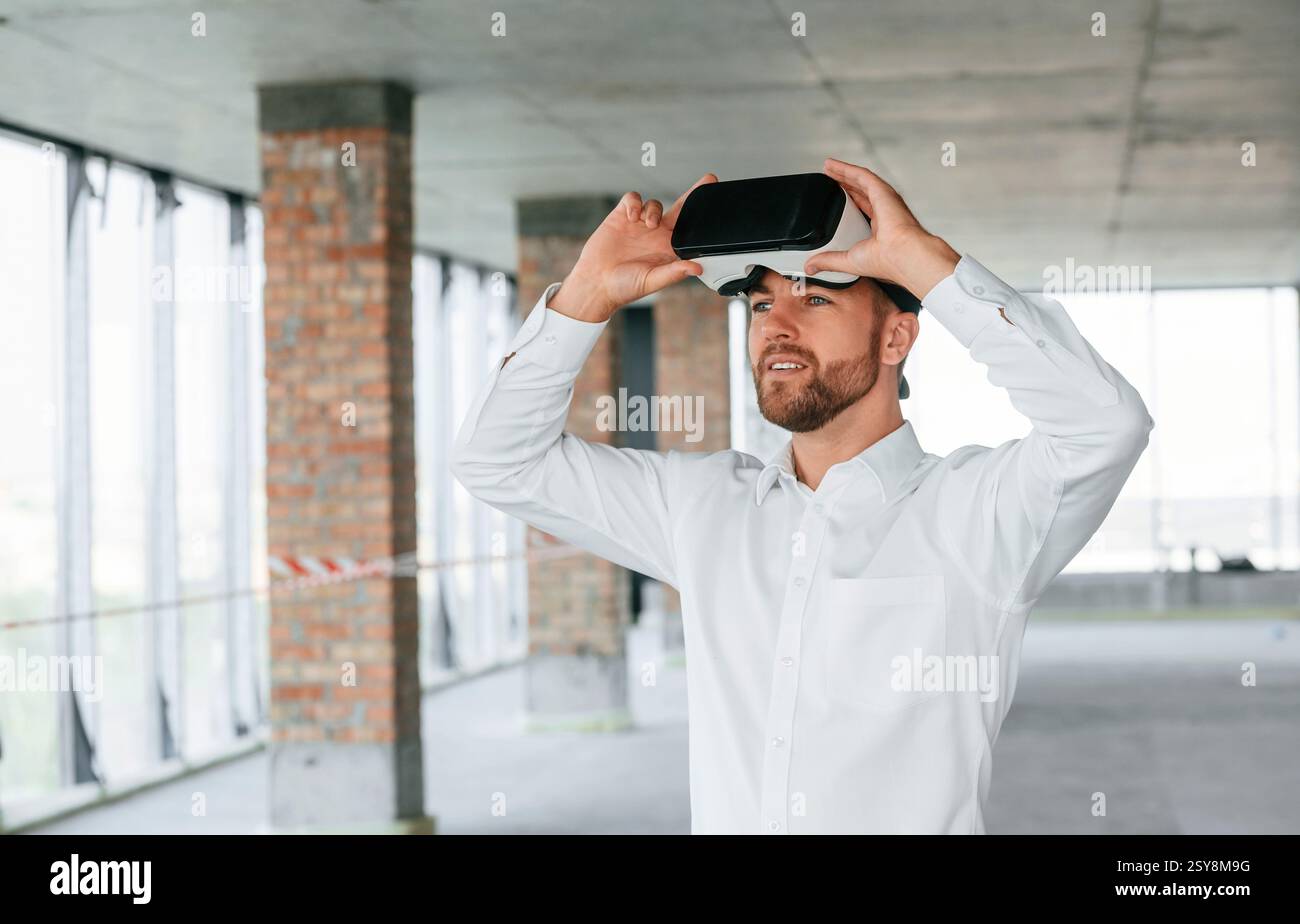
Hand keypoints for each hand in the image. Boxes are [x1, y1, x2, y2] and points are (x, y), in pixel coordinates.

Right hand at [550, 174, 716, 321]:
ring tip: (647, 224)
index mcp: (668, 249)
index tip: (716, 205)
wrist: (596, 283)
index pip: (690, 228)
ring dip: (653, 210)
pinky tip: (632, 216)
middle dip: (694, 193)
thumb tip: (698, 267)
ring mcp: (639, 224)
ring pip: (655, 204)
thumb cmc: (624, 287)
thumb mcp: (652, 281)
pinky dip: (635, 203)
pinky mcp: (621, 216)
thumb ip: (674, 272)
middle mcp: (656, 234)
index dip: (701, 216)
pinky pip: (633, 200)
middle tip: (709, 180)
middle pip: (680, 208)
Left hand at [802, 157, 958, 300]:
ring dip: (843, 173)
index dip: (848, 200)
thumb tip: (810, 266)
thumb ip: (828, 261)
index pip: (862, 208)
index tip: (835, 197)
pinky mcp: (883, 191)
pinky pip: (862, 175)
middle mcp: (884, 212)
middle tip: (828, 176)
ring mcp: (885, 200)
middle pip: (860, 191)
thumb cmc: (887, 261)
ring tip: (828, 167)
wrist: (904, 255)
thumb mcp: (849, 261)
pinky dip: (847, 169)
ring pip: (860, 180)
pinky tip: (834, 166)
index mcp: (880, 229)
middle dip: (844, 182)